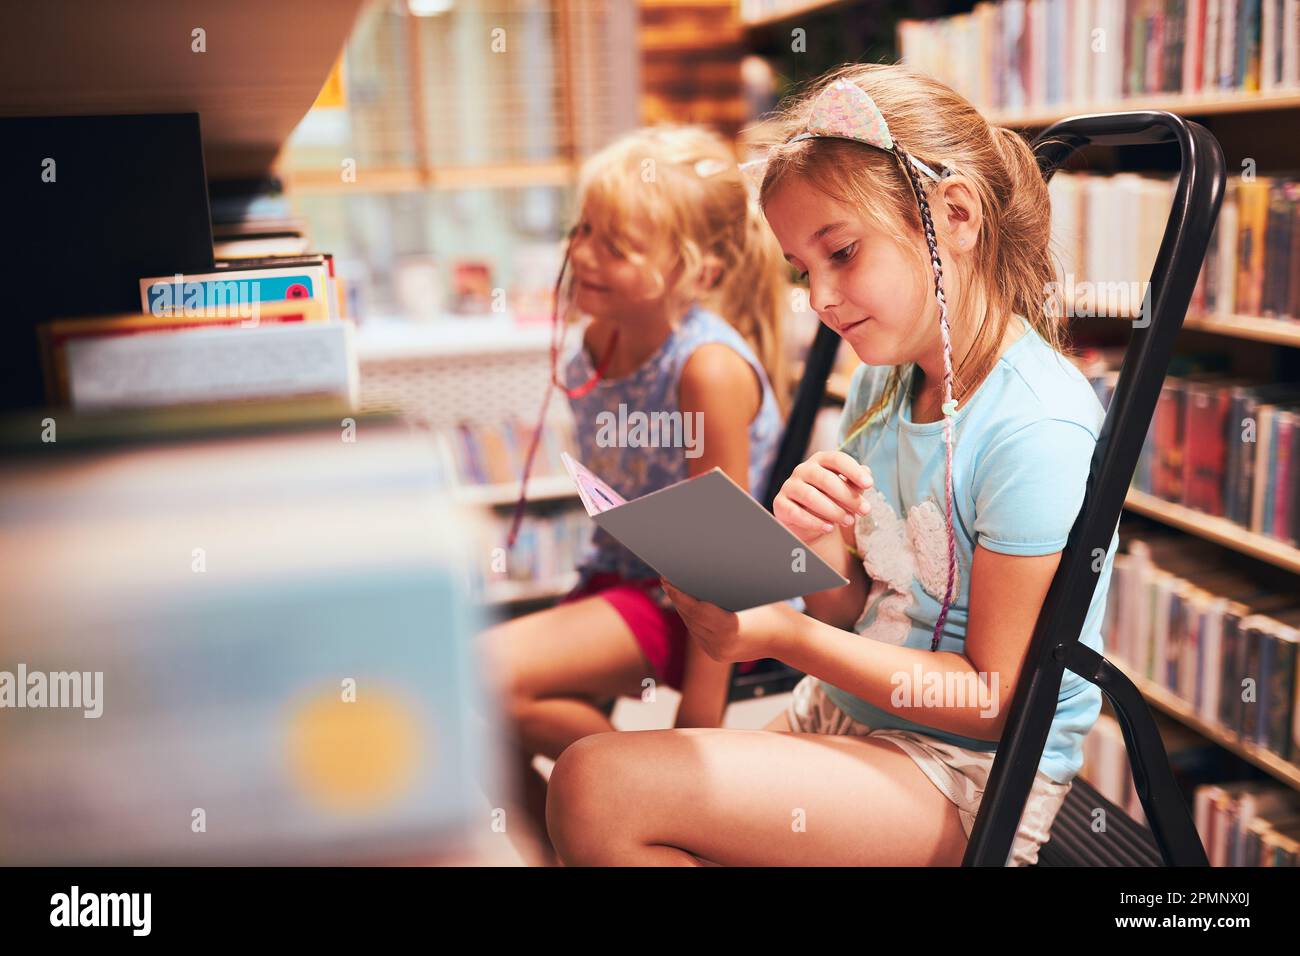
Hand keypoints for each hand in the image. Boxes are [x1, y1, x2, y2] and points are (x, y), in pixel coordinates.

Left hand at [661, 581, 788, 663]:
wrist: (788, 639)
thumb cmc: (773, 610)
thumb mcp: (751, 592)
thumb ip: (726, 586)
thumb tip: (702, 568)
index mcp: (729, 628)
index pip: (695, 608)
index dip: (679, 593)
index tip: (666, 578)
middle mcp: (720, 644)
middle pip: (690, 617)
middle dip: (677, 597)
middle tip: (666, 578)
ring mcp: (718, 653)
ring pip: (692, 626)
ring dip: (682, 608)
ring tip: (672, 588)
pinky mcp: (717, 655)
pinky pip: (698, 634)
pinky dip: (692, 618)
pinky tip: (685, 604)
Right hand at [773, 450, 872, 543]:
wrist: (810, 521)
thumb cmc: (831, 501)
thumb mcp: (846, 491)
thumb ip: (855, 482)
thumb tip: (867, 471)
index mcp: (820, 461)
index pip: (837, 459)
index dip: (853, 470)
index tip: (869, 484)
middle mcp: (803, 470)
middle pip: (825, 479)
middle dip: (848, 496)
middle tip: (865, 510)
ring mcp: (789, 486)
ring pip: (810, 496)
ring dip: (833, 510)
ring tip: (849, 521)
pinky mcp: (780, 504)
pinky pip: (796, 513)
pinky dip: (814, 522)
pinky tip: (829, 528)